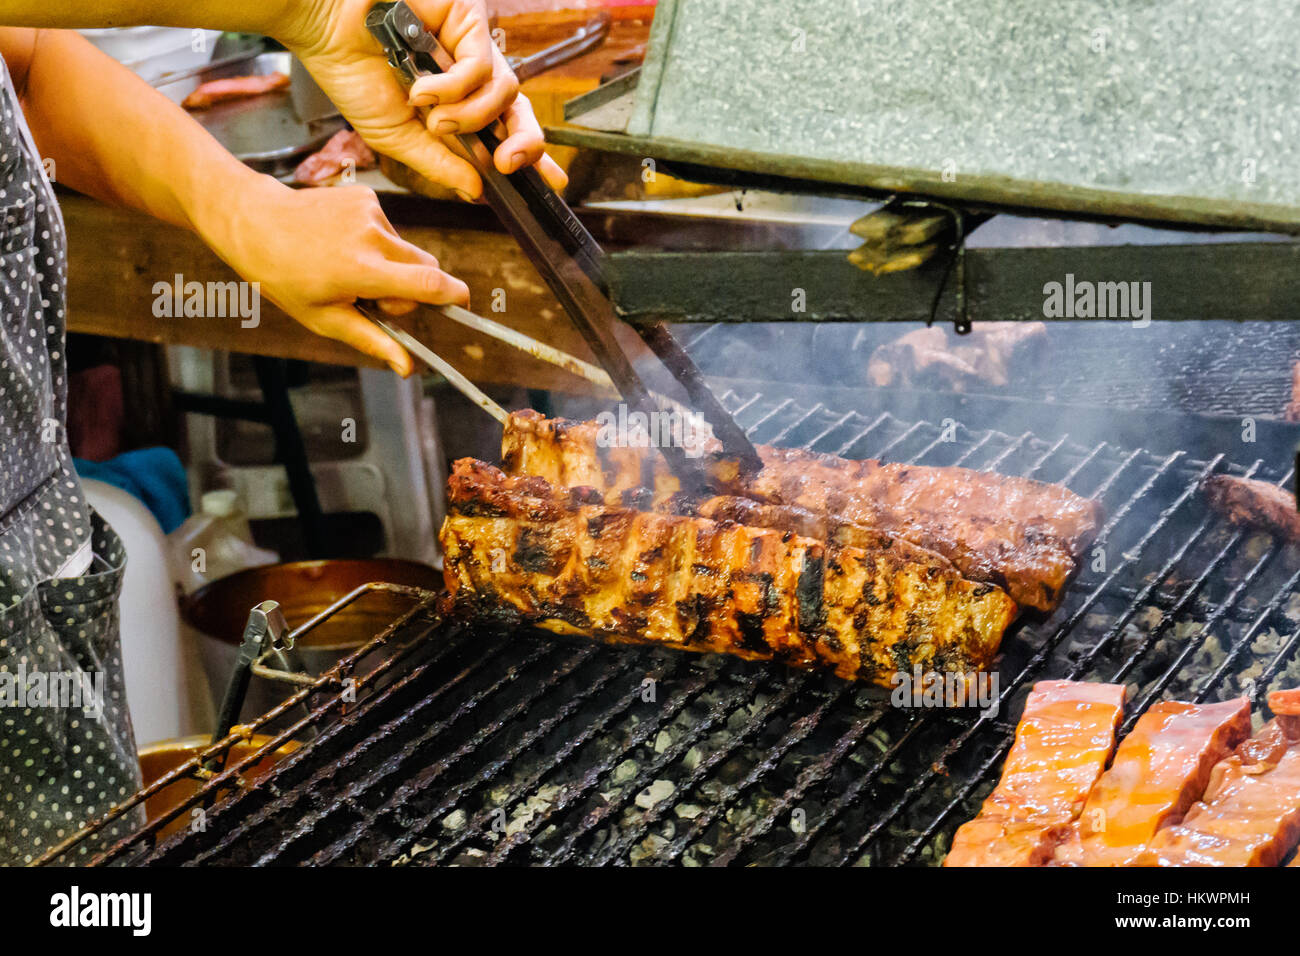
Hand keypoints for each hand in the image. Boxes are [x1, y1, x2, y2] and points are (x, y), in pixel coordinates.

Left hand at [201, 174, 466, 374]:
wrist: (254, 221)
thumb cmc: (284, 275)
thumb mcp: (324, 318)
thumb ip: (372, 340)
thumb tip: (408, 367)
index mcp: (362, 270)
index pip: (428, 283)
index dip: (454, 295)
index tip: (463, 303)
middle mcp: (372, 237)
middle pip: (426, 266)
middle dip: (414, 286)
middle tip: (376, 297)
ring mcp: (371, 212)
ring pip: (406, 249)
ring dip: (391, 264)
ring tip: (348, 265)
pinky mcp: (367, 197)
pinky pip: (389, 228)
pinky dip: (376, 241)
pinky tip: (342, 241)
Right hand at [280, 0, 566, 197]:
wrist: (324, 30)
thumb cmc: (353, 75)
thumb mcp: (398, 137)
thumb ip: (439, 163)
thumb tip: (476, 190)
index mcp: (457, 105)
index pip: (505, 133)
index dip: (532, 156)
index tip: (555, 182)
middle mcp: (471, 76)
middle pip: (521, 112)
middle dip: (523, 144)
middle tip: (504, 163)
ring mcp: (472, 47)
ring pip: (505, 93)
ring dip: (469, 117)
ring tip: (432, 118)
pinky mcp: (468, 19)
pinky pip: (482, 67)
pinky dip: (454, 87)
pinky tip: (422, 89)